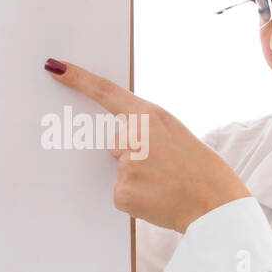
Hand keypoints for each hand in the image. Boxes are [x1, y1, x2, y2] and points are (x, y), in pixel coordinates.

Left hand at [45, 59, 251, 233]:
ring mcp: (126, 164)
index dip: (79, 79)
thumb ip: (145, 130)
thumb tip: (119, 143)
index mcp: (150, 115)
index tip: (56, 68)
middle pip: (115, 142)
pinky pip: (119, 192)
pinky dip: (135, 198)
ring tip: (165, 183)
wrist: (215, 203)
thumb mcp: (174, 134)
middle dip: (132, 153)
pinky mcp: (121, 191)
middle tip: (164, 165)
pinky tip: (156, 198)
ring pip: (119, 168)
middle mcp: (134, 136)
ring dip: (136, 176)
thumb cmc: (199, 168)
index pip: (106, 92)